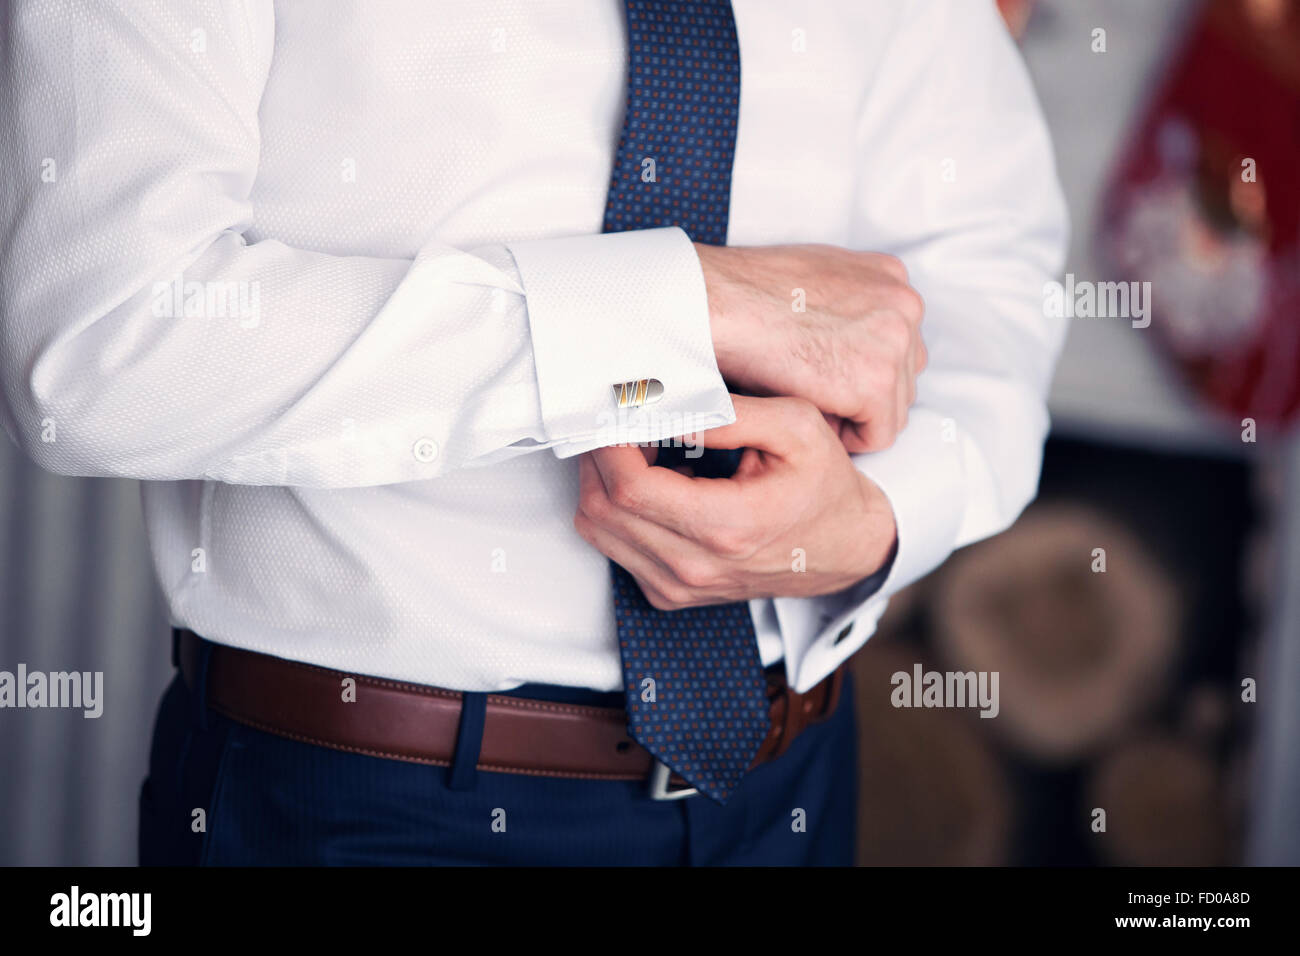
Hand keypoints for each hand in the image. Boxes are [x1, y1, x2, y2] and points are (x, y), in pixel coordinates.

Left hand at [575, 395, 896, 609]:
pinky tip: (653, 486)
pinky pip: (614, 547)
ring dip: (605, 483)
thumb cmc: (824, 488)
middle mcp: (695, 567)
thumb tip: (667, 405)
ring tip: (642, 452)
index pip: (629, 488)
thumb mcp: (796, 428)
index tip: (618, 414)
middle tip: (626, 426)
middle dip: (600, 458)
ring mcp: (678, 586)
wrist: (845, 548)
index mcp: (726, 526)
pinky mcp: (670, 593)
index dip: (610, 444)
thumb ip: (729, 414)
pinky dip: (618, 511)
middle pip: (600, 509)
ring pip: (597, 530)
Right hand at [696, 242, 926, 452]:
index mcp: (890, 277)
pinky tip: (809, 418)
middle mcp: (904, 304)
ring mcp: (895, 342)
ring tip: (805, 405)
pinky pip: (879, 435)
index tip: (823, 380)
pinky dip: (847, 439)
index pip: (899, 344)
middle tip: (811, 398)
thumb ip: (846, 305)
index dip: (857, 371)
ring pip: (894, 408)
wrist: (717, 301)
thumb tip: (846, 340)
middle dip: (861, 397)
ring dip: (853, 417)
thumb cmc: (746, 293)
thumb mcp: (812, 279)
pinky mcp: (875, 382)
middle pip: (903, 377)